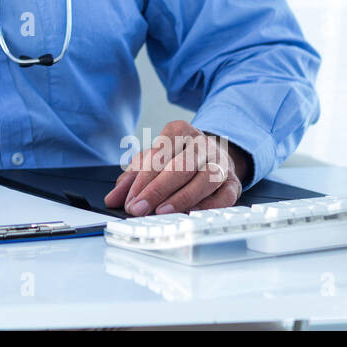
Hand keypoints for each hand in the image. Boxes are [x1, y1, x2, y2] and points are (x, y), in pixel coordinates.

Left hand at [103, 120, 251, 216]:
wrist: (212, 155)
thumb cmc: (177, 158)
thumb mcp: (151, 161)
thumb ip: (131, 178)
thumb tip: (112, 199)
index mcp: (180, 131)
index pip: (160, 154)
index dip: (143, 179)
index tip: (130, 201)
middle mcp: (202, 144)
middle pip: (180, 166)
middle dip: (157, 190)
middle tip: (139, 209)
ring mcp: (221, 163)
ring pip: (204, 179)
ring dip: (181, 198)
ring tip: (162, 213)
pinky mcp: (233, 183)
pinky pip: (224, 196)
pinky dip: (208, 207)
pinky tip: (190, 215)